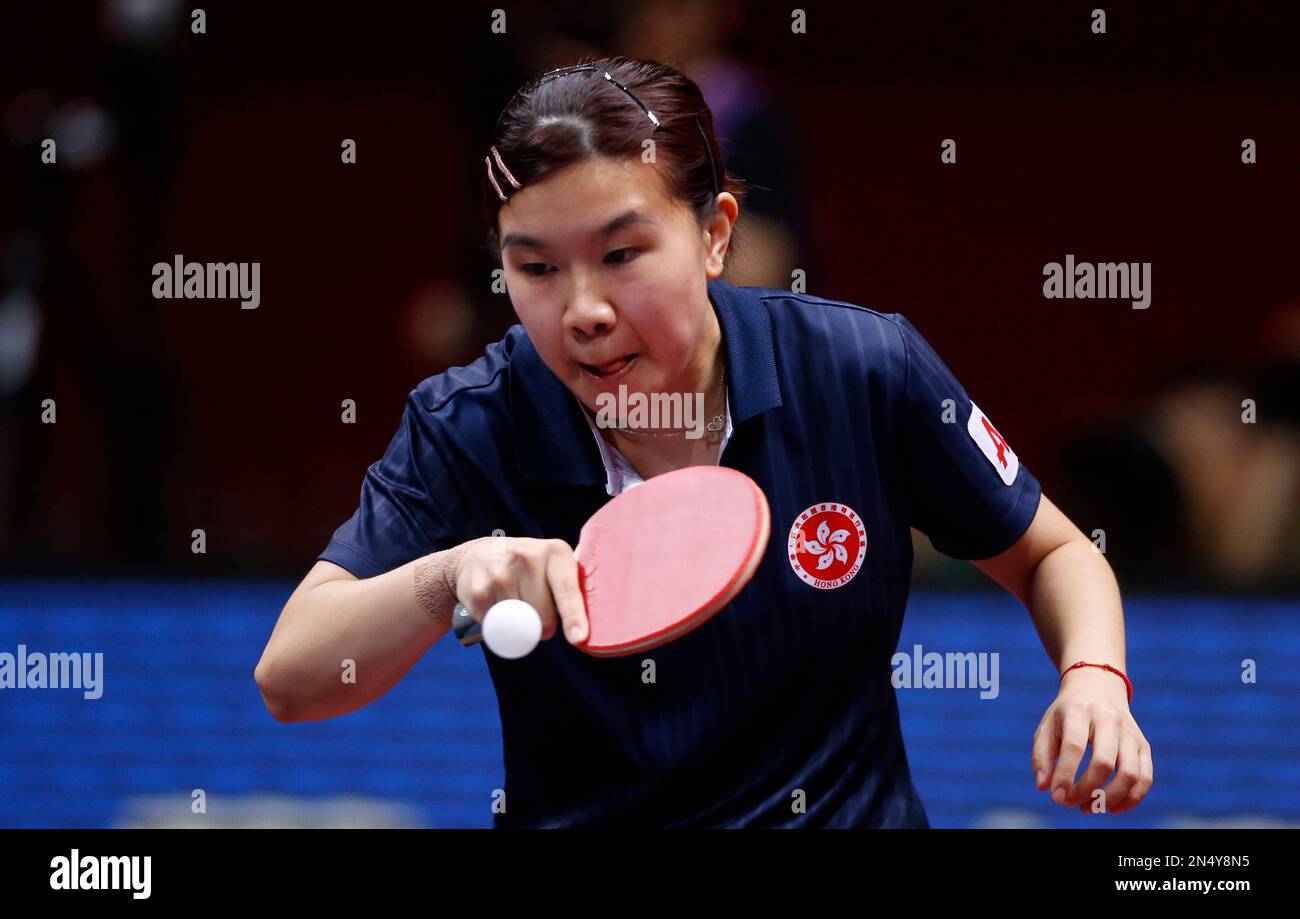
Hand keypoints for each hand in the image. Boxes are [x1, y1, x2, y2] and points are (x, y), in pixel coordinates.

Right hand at [453, 537, 587, 643]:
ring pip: (521, 624)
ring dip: (520, 624)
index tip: (579, 637)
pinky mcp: (479, 591)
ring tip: (514, 601)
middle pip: (545, 616)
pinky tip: (496, 603)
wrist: (478, 556)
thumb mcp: (554, 563)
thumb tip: (606, 612)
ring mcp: (500, 573)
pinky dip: (497, 624)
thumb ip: (576, 583)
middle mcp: (527, 557)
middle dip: (544, 623)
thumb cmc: (529, 566)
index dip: (573, 615)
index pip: (566, 589)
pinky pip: (496, 626)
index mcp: (555, 552)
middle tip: (535, 607)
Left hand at [1031, 666, 1153, 814]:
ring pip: (1130, 773)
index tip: (1056, 797)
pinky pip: (1145, 777)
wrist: (1097, 687)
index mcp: (1079, 711)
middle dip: (1086, 790)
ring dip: (1109, 799)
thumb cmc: (1066, 714)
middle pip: (1104, 762)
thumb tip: (1044, 787)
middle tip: (1069, 803)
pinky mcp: (1143, 745)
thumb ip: (1041, 757)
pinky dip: (1132, 799)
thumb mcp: (1046, 727)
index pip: (1074, 746)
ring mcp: (1129, 733)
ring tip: (1087, 808)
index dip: (1065, 775)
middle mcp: (1108, 720)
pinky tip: (1113, 809)